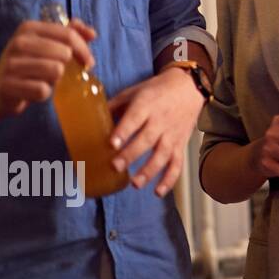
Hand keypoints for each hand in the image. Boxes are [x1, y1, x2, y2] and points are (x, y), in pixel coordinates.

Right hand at [0, 19, 96, 125]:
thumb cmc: (30, 64)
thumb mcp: (48, 44)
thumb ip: (70, 35)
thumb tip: (92, 33)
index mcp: (29, 28)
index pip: (69, 35)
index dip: (84, 50)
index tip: (87, 61)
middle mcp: (19, 43)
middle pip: (65, 53)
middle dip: (69, 66)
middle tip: (62, 72)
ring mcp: (11, 64)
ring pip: (56, 70)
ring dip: (56, 80)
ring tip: (45, 79)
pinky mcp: (8, 85)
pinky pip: (43, 90)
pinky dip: (44, 93)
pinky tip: (35, 90)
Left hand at [107, 67, 205, 196]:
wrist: (189, 87)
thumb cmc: (158, 90)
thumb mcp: (135, 91)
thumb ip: (115, 106)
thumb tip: (89, 120)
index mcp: (147, 104)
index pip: (135, 118)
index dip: (124, 131)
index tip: (112, 143)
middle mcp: (161, 120)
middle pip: (147, 139)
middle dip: (132, 154)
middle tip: (116, 166)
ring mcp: (172, 134)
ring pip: (162, 154)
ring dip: (149, 170)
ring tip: (135, 183)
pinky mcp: (180, 144)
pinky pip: (177, 163)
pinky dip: (170, 179)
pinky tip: (158, 192)